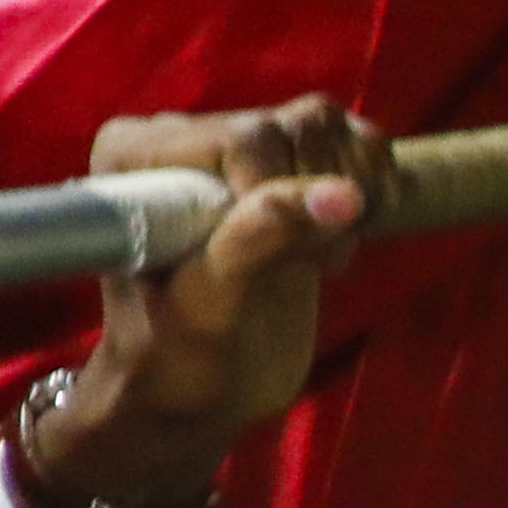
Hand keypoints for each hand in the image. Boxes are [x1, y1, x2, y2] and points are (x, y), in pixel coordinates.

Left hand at [20, 96, 388, 507]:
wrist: (196, 383)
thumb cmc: (176, 356)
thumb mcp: (209, 311)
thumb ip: (258, 245)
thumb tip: (342, 195)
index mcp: (132, 154)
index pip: (240, 138)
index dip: (278, 194)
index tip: (278, 263)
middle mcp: (180, 135)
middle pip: (290, 127)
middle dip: (315, 199)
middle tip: (307, 268)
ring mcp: (237, 143)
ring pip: (326, 124)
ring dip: (350, 192)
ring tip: (322, 258)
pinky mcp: (289, 162)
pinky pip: (357, 140)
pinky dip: (375, 186)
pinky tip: (346, 238)